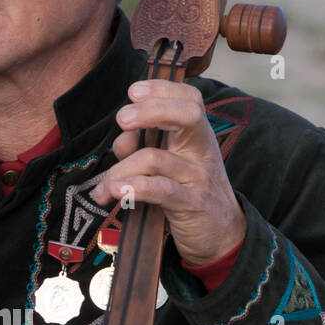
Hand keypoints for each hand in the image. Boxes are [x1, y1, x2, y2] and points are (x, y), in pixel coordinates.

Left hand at [90, 80, 246, 266]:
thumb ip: (145, 149)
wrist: (222, 236)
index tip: (134, 91)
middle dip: (151, 111)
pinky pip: (160, 190)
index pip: (189, 99)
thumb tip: (121, 139)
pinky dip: (134, 188)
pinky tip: (116, 191)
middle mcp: (201, 151)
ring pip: (155, 159)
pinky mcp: (192, 204)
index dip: (162, 89)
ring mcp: (199, 176)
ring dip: (120, 171)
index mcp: (196, 137)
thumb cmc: (189, 195)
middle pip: (187, 114)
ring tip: (103, 189)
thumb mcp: (169, 168)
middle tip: (121, 119)